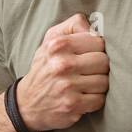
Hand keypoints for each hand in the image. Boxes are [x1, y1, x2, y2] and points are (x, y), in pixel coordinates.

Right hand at [15, 13, 108, 131]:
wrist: (26, 103)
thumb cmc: (45, 68)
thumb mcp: (50, 41)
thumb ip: (73, 26)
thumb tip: (95, 26)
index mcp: (58, 45)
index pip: (98, 42)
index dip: (96, 50)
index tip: (87, 56)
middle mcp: (61, 64)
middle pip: (104, 61)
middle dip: (99, 68)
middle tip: (87, 72)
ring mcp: (67, 86)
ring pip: (104, 82)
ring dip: (98, 86)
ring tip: (84, 85)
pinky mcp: (72, 104)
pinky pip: (100, 100)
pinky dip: (94, 100)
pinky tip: (83, 97)